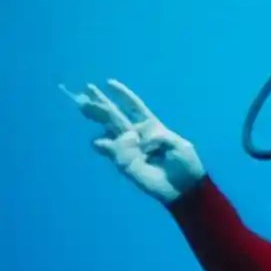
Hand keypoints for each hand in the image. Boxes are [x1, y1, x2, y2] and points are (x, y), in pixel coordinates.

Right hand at [62, 79, 205, 203]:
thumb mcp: (180, 145)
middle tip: (86, 89)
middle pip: (116, 115)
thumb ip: (160, 138)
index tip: (109, 82)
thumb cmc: (186, 164)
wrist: (184, 188)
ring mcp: (128, 148)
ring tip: (83, 106)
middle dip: (101, 102)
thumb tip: (138, 139)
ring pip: (108, 128)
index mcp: (152, 126)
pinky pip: (111, 151)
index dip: (123, 95)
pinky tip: (100, 142)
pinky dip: (105, 145)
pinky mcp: (124, 162)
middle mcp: (137, 134)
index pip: (134, 107)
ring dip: (96, 117)